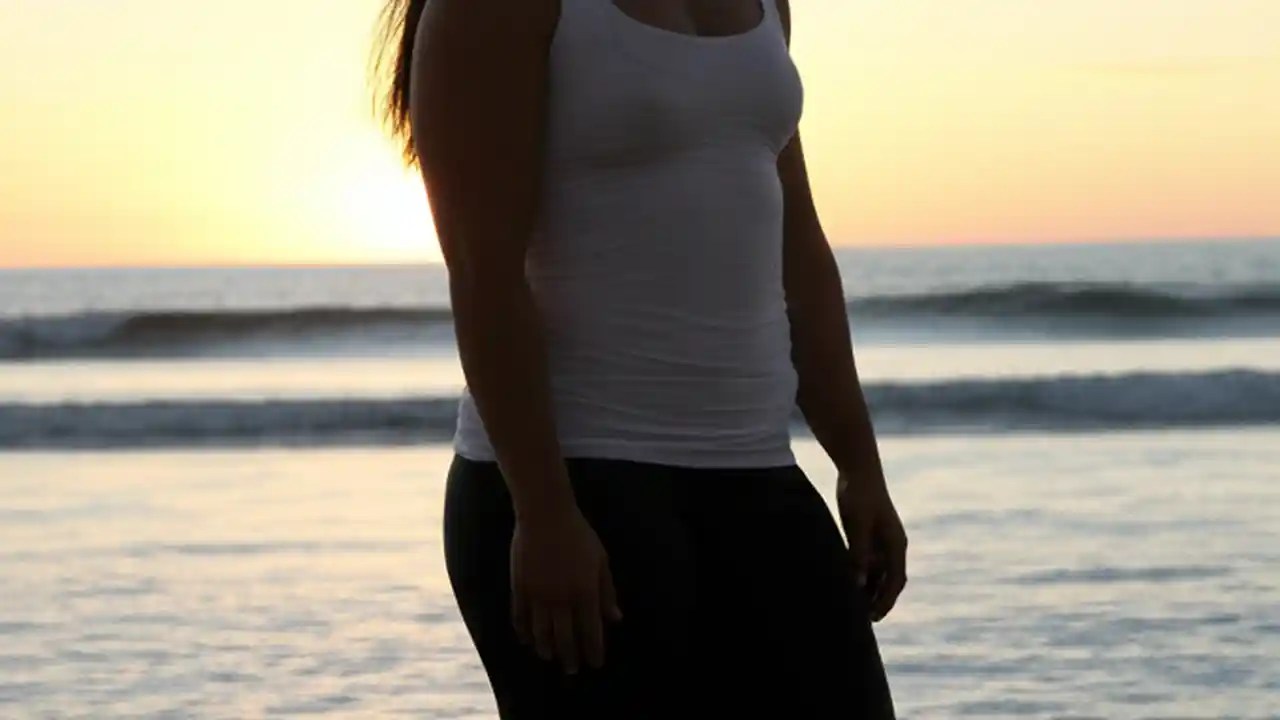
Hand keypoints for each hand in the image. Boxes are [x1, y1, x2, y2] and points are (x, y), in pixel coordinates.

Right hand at [510, 506, 622, 673]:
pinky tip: (528, 640)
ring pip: (541, 633)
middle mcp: (561, 599)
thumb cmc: (578, 534)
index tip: (595, 663)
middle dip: (570, 658)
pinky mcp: (519, 588)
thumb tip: (615, 619)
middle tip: (572, 669)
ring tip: (550, 658)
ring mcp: (538, 595)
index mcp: (585, 592)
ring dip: (546, 649)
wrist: (545, 515)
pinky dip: (524, 632)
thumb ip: (607, 592)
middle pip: (564, 639)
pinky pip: (520, 618)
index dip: (593, 651)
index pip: (591, 632)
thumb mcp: (601, 561)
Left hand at [837, 472, 907, 621]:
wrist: (857, 469)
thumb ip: (858, 554)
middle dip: (879, 600)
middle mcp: (892, 545)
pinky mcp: (868, 535)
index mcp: (896, 544)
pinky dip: (861, 576)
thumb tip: (859, 583)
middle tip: (864, 621)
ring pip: (878, 573)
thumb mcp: (858, 526)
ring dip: (870, 590)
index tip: (873, 618)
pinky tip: (848, 585)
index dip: (886, 601)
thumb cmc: (859, 495)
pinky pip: (868, 563)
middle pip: (889, 581)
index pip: (895, 581)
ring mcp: (881, 541)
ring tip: (855, 608)